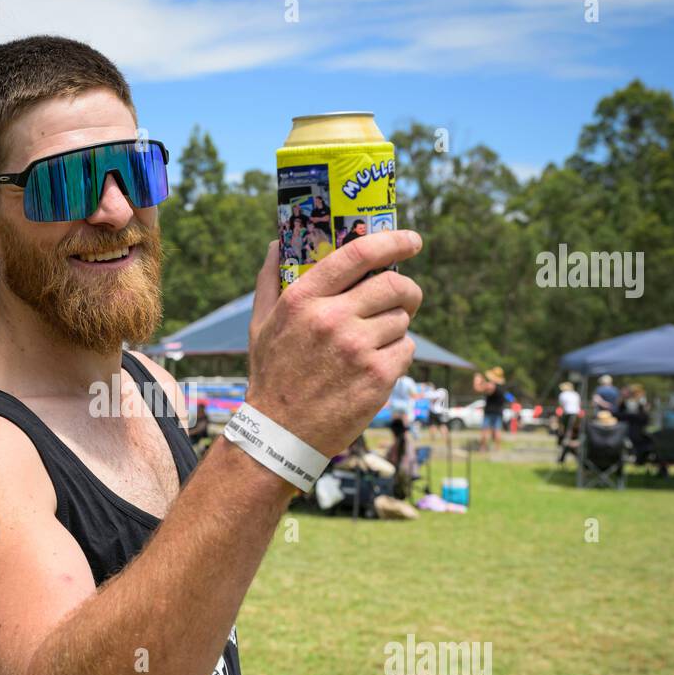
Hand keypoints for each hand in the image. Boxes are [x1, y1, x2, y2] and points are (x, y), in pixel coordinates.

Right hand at [245, 230, 423, 458]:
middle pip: (394, 285)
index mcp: (303, 300)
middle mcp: (331, 319)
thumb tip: (279, 242)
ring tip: (374, 343)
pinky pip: (406, 349)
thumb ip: (270, 279)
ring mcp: (357, 348)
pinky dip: (397, 355)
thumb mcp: (262, 324)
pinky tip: (375, 367)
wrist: (281, 434)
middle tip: (405, 298)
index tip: (412, 240)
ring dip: (396, 327)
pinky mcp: (377, 376)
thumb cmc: (273, 375)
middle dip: (408, 289)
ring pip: (402, 319)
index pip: (359, 254)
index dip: (393, 241)